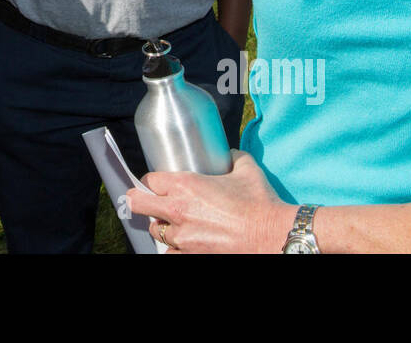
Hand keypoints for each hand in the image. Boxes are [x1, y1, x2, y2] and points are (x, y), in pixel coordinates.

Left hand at [126, 150, 292, 253]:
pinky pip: (170, 253)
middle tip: (147, 202)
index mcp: (185, 185)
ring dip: (162, 226)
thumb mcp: (246, 169)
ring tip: (174, 224)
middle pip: (138, 204)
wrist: (272, 236)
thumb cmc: (259, 203)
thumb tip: (229, 154)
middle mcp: (177, 211)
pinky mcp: (190, 256)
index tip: (156, 184)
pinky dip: (174, 248)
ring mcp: (182, 237)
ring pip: (155, 231)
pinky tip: (183, 244)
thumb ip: (233, 157)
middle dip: (140, 201)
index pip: (150, 180)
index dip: (152, 181)